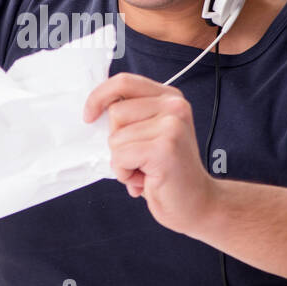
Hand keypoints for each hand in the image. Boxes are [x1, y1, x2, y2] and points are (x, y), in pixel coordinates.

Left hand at [83, 72, 217, 234]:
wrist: (197, 203)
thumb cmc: (167, 172)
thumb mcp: (151, 134)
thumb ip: (131, 117)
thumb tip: (94, 111)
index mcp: (170, 97)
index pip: (124, 82)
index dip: (99, 96)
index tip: (89, 116)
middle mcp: (174, 106)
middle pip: (116, 112)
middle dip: (117, 140)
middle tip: (141, 158)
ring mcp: (171, 126)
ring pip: (115, 138)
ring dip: (122, 161)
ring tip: (146, 170)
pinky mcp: (164, 148)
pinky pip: (120, 157)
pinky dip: (125, 174)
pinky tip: (146, 179)